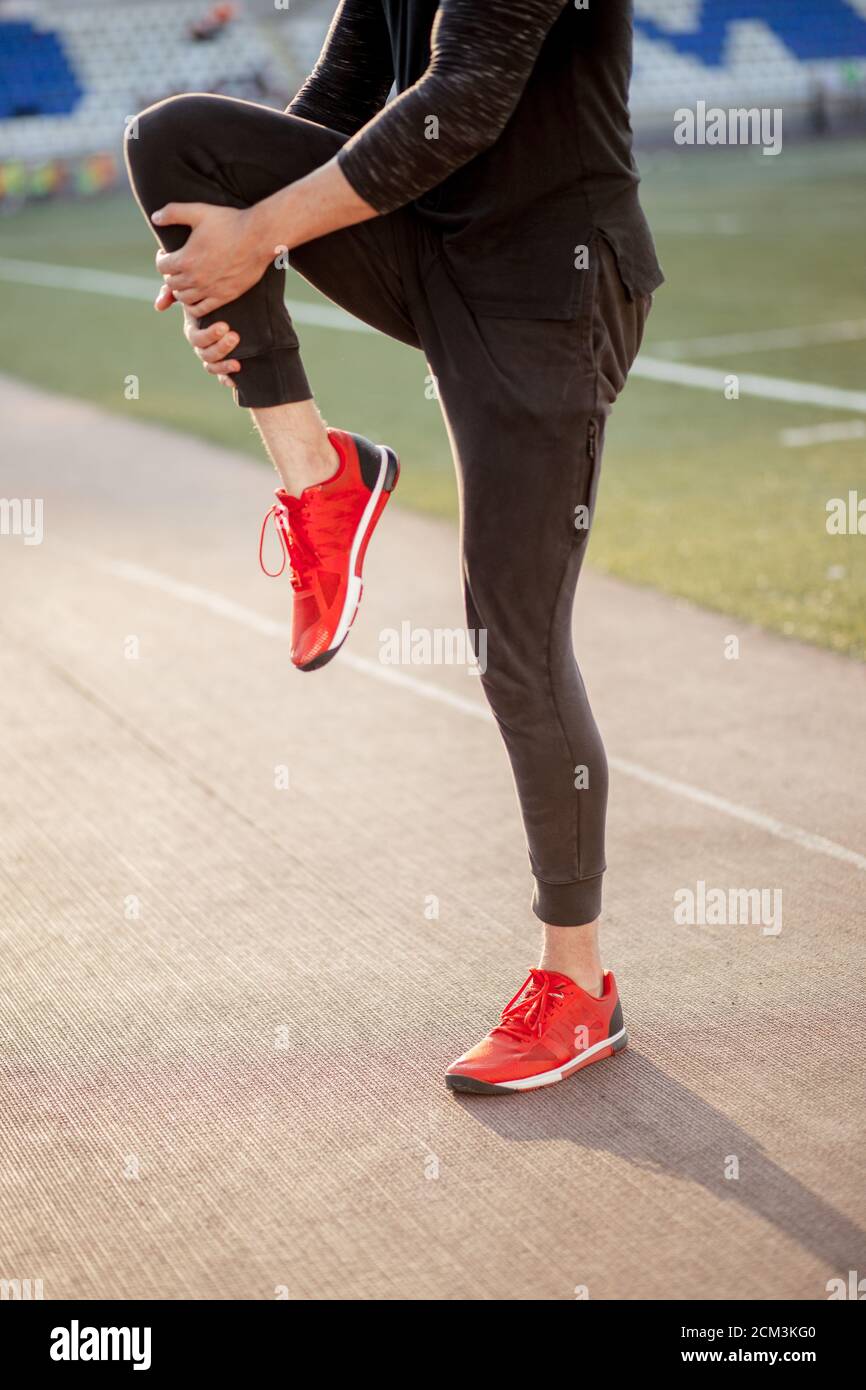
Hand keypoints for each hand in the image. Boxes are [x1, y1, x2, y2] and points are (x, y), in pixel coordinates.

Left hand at [152, 202, 269, 315]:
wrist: (258, 238)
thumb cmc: (229, 223)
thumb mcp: (199, 212)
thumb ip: (173, 212)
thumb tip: (155, 218)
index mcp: (185, 259)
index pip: (162, 266)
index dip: (162, 258)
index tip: (167, 253)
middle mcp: (195, 278)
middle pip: (171, 283)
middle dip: (171, 273)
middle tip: (177, 265)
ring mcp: (209, 290)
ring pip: (184, 298)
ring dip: (181, 289)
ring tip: (186, 278)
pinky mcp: (224, 297)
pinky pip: (201, 309)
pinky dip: (194, 305)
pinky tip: (196, 295)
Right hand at [154, 284, 240, 388]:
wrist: (231, 303)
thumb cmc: (210, 296)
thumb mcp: (192, 291)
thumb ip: (172, 292)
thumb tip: (159, 306)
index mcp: (193, 331)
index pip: (197, 338)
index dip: (209, 335)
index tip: (224, 326)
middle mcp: (200, 346)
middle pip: (206, 354)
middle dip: (220, 348)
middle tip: (234, 337)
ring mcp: (211, 357)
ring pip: (212, 367)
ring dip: (223, 366)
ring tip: (237, 362)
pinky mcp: (223, 364)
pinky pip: (222, 377)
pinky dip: (226, 380)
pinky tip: (235, 380)